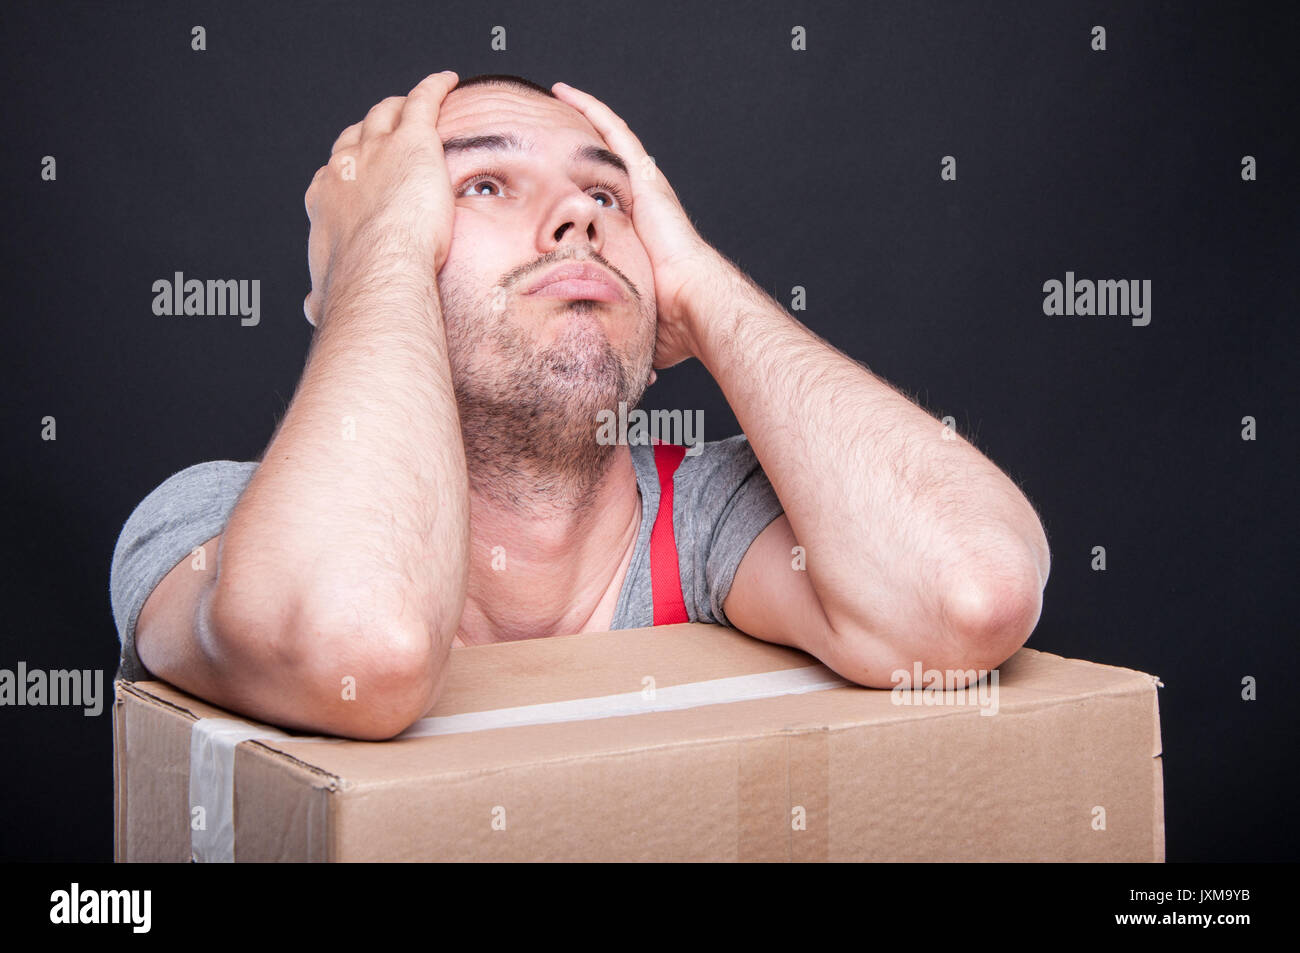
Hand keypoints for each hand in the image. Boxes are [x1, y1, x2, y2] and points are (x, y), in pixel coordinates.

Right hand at [303, 71, 459, 327]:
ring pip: (386, 114)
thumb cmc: (357, 289)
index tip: (358, 176)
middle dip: (369, 132)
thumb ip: (323, 295)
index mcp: (326, 200)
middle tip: (386, 133)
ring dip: (398, 106)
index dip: (348, 171)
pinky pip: (423, 102)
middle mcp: (346, 167)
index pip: (334, 175)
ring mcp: (377, 150)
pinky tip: (448, 81)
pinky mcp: (413, 142)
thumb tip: (311, 308)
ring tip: (412, 104)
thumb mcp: (330, 293)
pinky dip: (434, 88)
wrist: (380, 272)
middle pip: (356, 136)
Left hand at [551, 81, 723, 367]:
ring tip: (556, 96)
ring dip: (585, 118)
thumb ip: (625, 334)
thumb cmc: (677, 323)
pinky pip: (615, 135)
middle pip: (610, 167)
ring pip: (611, 142)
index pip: (612, 203)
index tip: (568, 177)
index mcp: (643, 237)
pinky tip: (567, 92)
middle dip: (583, 147)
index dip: (591, 187)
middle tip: (554, 129)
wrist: (698, 308)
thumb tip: (621, 374)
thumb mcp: (636, 322)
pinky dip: (592, 111)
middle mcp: (646, 207)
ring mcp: (648, 191)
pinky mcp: (647, 180)